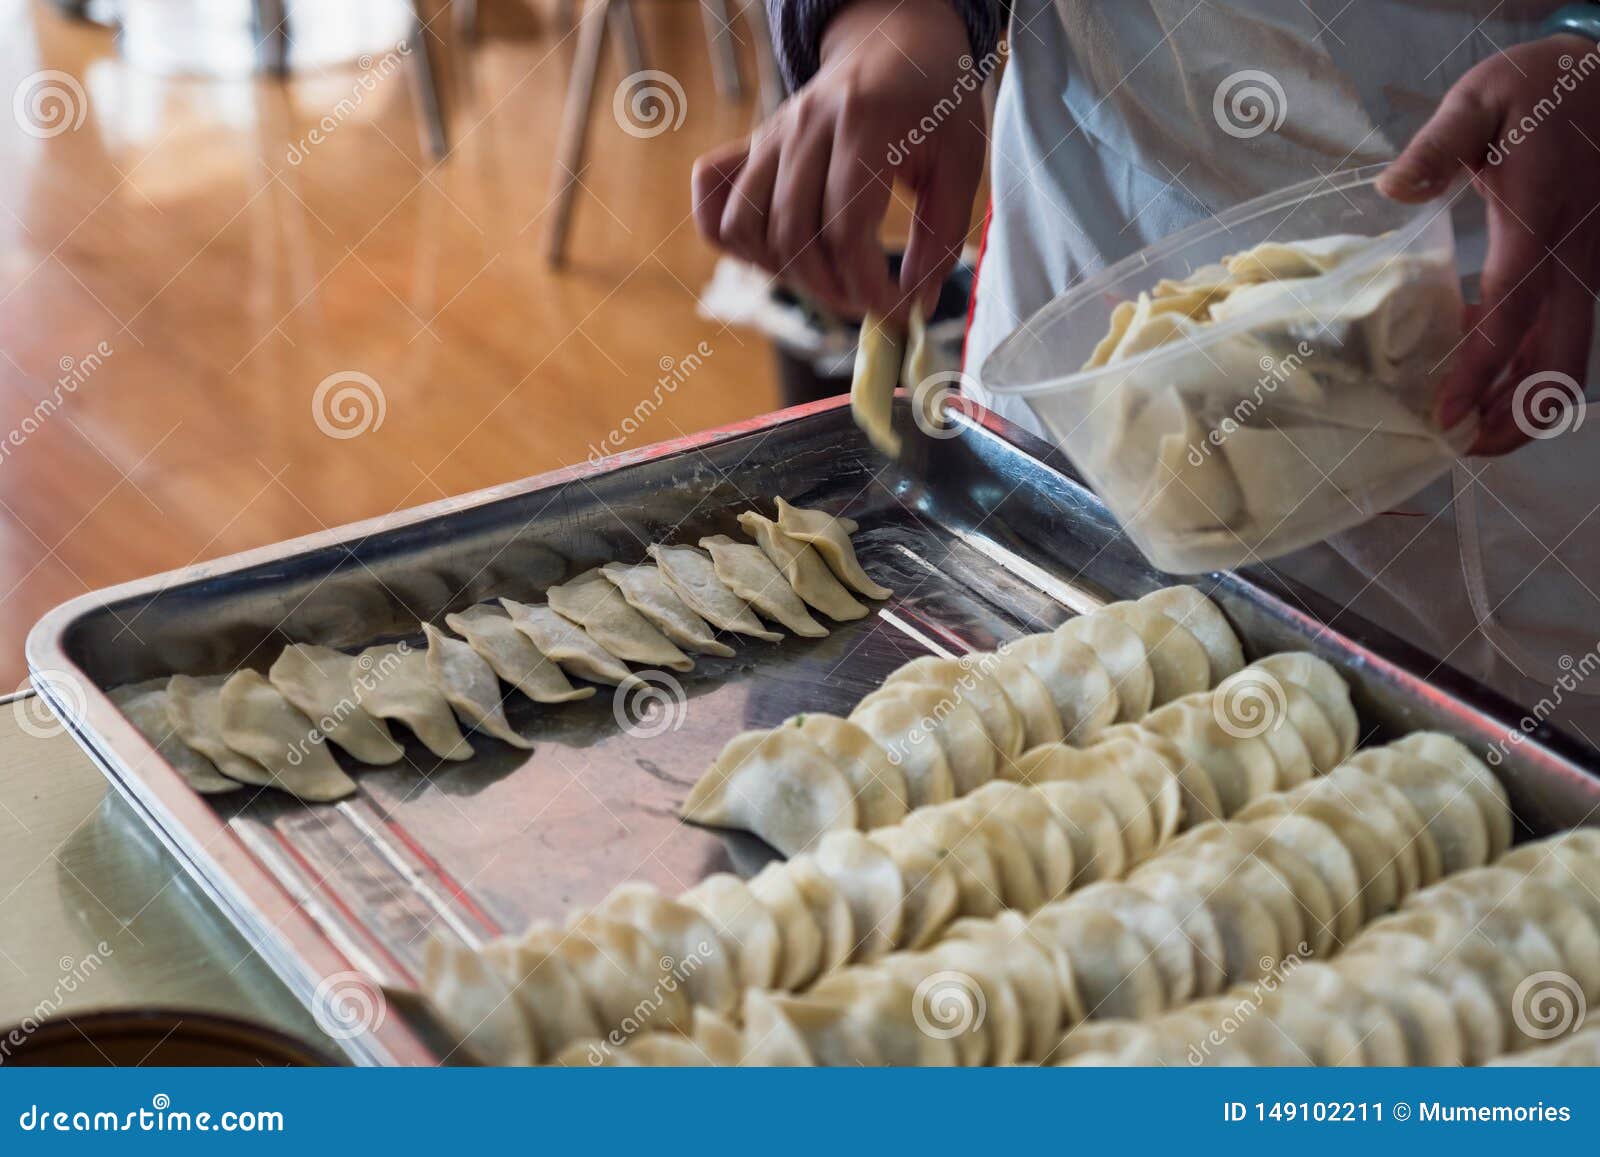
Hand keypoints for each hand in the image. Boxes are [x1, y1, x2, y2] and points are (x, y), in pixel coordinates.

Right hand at [691, 0, 987, 319]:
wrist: (895, 40)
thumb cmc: (934, 100)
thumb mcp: (962, 160)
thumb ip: (943, 234)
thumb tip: (916, 302)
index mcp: (865, 120)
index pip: (847, 229)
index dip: (868, 286)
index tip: (896, 310)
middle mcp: (805, 124)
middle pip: (792, 236)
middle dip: (831, 289)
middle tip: (866, 302)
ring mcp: (770, 133)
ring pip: (744, 225)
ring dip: (783, 272)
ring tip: (827, 279)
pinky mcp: (751, 142)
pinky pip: (711, 194)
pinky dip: (730, 234)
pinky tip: (774, 250)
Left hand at [1378, 34, 1599, 454]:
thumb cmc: (1538, 89)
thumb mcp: (1481, 100)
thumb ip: (1439, 144)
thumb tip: (1394, 187)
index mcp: (1542, 222)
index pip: (1512, 312)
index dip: (1479, 369)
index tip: (1446, 412)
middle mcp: (1574, 257)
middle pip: (1559, 360)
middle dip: (1519, 415)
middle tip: (1466, 447)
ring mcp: (1586, 267)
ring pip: (1566, 356)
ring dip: (1526, 402)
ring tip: (1472, 435)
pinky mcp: (1583, 270)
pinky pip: (1562, 333)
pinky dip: (1528, 369)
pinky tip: (1484, 383)